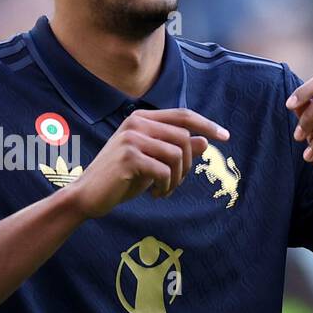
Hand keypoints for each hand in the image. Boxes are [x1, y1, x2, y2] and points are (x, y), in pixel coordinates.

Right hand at [69, 108, 228, 218]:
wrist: (87, 196)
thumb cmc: (120, 180)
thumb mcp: (152, 163)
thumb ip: (175, 150)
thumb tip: (205, 141)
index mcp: (141, 119)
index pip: (182, 115)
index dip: (206, 124)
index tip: (225, 136)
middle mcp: (136, 123)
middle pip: (184, 138)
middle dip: (188, 165)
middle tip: (176, 184)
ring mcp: (132, 138)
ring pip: (177, 155)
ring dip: (177, 178)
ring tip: (165, 190)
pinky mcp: (129, 157)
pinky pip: (164, 171)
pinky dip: (166, 187)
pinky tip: (156, 195)